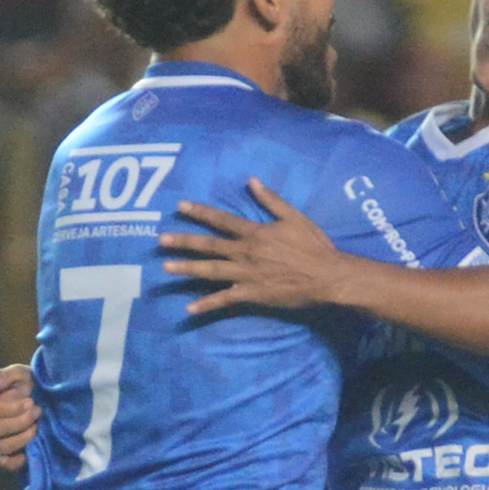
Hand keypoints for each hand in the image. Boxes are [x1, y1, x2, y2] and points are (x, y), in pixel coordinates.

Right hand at [0, 360, 34, 468]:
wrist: (46, 399)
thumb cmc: (30, 384)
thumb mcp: (22, 374)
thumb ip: (5, 375)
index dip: (11, 408)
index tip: (30, 401)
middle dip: (20, 421)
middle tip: (38, 411)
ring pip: (1, 446)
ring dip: (22, 437)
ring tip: (37, 427)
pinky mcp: (3, 453)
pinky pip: (2, 462)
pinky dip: (14, 461)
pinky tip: (27, 454)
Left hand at [161, 181, 354, 317]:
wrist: (327, 276)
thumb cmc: (314, 246)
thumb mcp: (294, 217)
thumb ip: (271, 200)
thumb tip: (253, 181)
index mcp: (255, 233)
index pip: (221, 220)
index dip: (199, 212)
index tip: (180, 206)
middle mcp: (245, 252)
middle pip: (208, 245)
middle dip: (183, 241)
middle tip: (162, 240)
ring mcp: (246, 274)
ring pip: (211, 270)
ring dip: (187, 269)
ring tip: (166, 267)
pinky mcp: (252, 294)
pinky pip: (224, 299)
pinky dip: (207, 304)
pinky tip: (189, 308)